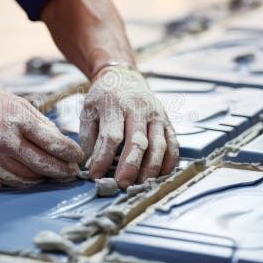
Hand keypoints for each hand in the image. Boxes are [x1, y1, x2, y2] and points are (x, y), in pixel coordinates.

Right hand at [0, 78, 82, 186]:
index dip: (69, 153)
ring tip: (53, 176)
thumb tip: (59, 140)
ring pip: (26, 177)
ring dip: (43, 179)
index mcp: (16, 118)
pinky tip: (31, 177)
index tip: (77, 156)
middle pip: (42, 164)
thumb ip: (38, 122)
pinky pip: (7, 180)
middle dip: (61, 171)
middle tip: (71, 173)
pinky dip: (23, 181)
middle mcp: (3, 139)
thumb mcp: (14, 102)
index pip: (52, 142)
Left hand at [80, 66, 179, 188]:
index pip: (111, 136)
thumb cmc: (103, 99)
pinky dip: (169, 162)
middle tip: (122, 185)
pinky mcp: (167, 121)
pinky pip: (173, 144)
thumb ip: (89, 138)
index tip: (96, 176)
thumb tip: (90, 167)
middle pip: (138, 141)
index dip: (104, 158)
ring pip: (159, 144)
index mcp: (115, 104)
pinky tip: (160, 175)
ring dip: (151, 168)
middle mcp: (139, 108)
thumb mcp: (88, 111)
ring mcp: (156, 114)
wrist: (123, 77)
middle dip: (130, 166)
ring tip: (141, 185)